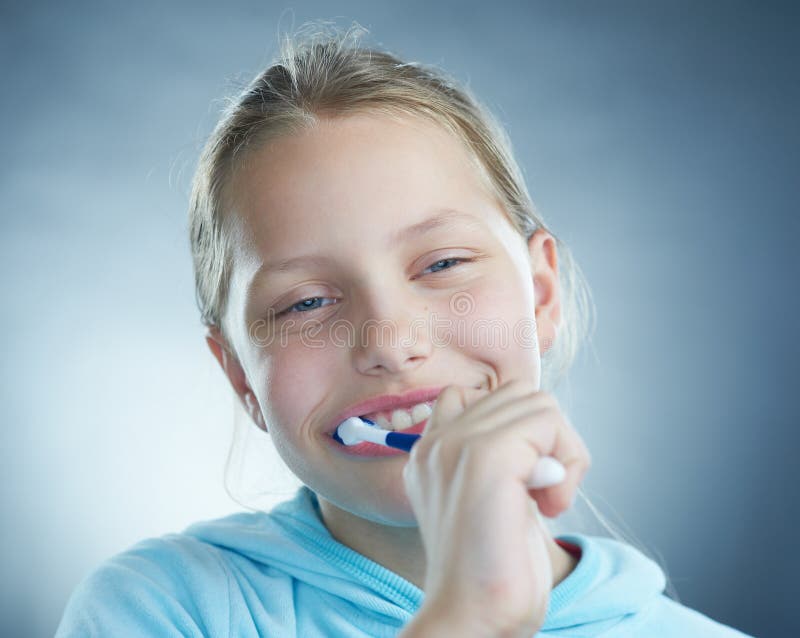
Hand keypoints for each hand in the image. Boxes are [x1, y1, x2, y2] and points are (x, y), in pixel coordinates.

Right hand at [401, 379, 590, 637]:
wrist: (473, 617)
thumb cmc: (490, 570)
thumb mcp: (488, 500)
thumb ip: (499, 458)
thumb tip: (544, 427)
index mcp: (429, 452)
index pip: (473, 394)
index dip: (513, 425)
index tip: (521, 477)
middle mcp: (436, 441)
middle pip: (517, 395)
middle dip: (547, 438)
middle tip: (544, 492)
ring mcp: (458, 443)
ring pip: (539, 403)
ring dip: (563, 449)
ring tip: (547, 498)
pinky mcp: (487, 455)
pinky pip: (549, 421)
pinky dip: (569, 460)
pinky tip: (552, 504)